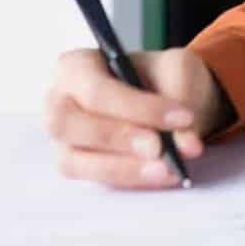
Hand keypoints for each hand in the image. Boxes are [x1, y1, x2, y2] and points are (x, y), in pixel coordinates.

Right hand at [43, 47, 225, 187]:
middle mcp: (59, 102)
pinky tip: (159, 175)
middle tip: (160, 147)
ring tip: (167, 169)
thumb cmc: (162, 76)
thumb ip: (181, 100)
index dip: (137, 107)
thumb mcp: (178, 69)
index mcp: (76, 66)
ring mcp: (63, 138)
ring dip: (123, 167)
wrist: (169, 98)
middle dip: (117, 137)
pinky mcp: (76, 166)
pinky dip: (127, 178)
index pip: (96, 89)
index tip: (183, 117)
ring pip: (74, 159)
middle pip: (69, 124)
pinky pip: (92, 179)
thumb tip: (186, 145)